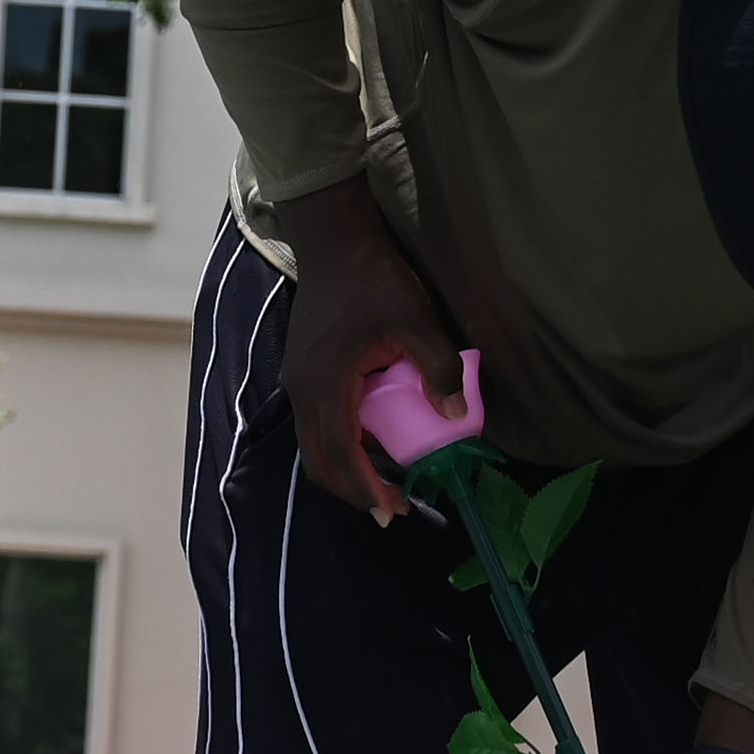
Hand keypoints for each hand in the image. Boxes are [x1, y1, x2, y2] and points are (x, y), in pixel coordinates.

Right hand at [276, 175, 468, 525]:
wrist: (334, 240)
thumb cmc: (374, 279)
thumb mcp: (417, 321)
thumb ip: (439, 369)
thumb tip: (455, 417)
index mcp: (327, 383)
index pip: (341, 455)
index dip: (365, 490)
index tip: (392, 513)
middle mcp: (303, 390)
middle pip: (320, 461)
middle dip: (354, 491)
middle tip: (392, 510)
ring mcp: (298, 382)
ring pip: (314, 445)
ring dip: (347, 469)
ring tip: (384, 482)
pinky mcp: (303, 372)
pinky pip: (317, 424)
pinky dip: (341, 444)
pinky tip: (372, 441)